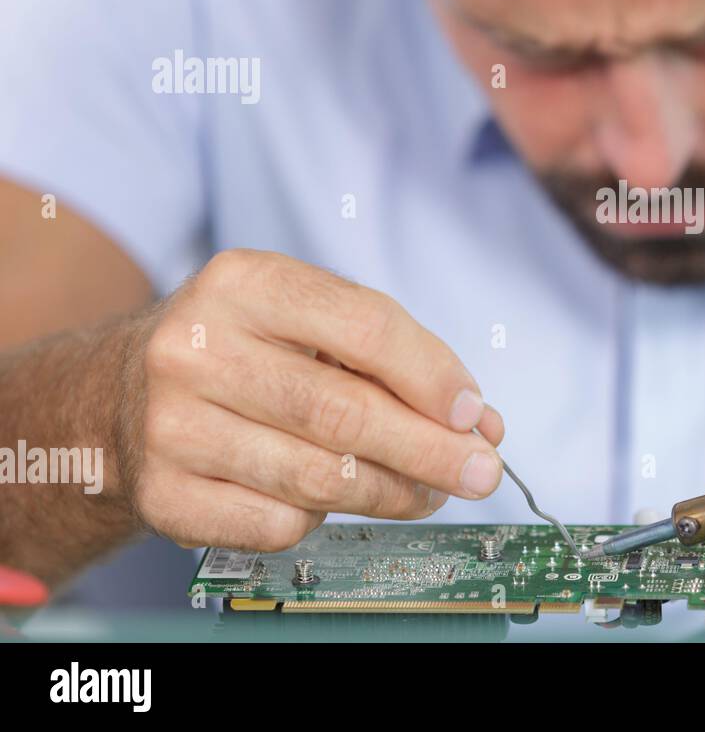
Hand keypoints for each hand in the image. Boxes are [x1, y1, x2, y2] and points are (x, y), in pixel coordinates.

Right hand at [122, 249, 503, 551]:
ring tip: (427, 490)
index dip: (433, 376)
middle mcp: (195, 349)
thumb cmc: (246, 351)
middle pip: (346, 413)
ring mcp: (171, 426)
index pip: (366, 327)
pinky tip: (331, 497)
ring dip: (395, 492)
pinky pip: (280, 522)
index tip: (473, 414)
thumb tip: (475, 422)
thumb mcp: (309, 321)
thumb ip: (395, 359)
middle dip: (431, 451)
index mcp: (244, 283)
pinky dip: (323, 517)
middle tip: (481, 473)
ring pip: (320, 478)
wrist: (122, 394)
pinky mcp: (164, 495)